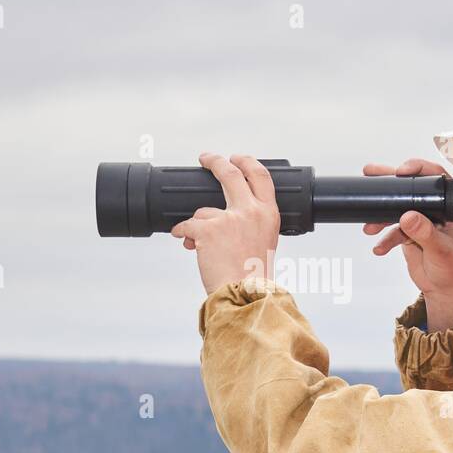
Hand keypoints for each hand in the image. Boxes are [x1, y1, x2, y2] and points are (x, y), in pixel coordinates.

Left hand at [171, 153, 281, 294]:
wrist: (245, 294)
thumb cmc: (253, 275)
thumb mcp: (264, 241)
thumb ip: (252, 222)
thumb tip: (222, 214)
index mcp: (268, 214)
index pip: (260, 176)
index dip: (246, 162)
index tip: (236, 158)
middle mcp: (251, 211)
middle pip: (230, 173)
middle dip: (215, 161)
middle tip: (206, 158)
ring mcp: (229, 218)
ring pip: (204, 210)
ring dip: (198, 224)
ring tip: (200, 244)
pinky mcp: (208, 229)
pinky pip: (187, 225)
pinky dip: (184, 233)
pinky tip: (188, 244)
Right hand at [362, 158, 452, 330]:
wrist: (446, 292)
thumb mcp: (441, 251)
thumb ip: (425, 233)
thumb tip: (407, 216)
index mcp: (452, 207)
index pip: (438, 178)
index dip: (419, 169)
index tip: (401, 171)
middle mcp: (437, 209)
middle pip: (413, 187)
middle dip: (390, 182)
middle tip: (369, 173)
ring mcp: (422, 220)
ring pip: (398, 208)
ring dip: (381, 216)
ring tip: (369, 227)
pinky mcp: (410, 232)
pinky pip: (393, 229)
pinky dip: (384, 238)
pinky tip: (379, 248)